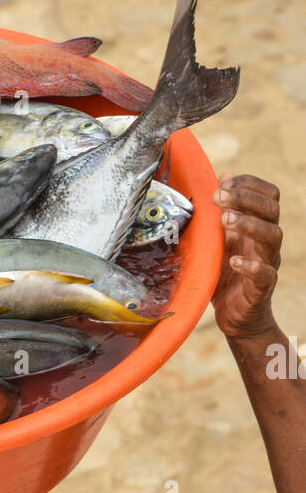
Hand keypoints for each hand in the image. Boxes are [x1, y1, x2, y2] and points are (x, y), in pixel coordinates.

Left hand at [211, 174, 280, 337]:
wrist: (236, 316)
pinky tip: (234, 261)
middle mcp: (266, 242)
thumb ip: (223, 211)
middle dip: (246, 198)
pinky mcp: (261, 289)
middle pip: (272, 209)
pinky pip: (265, 274)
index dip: (250, 184)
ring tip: (225, 220)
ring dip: (249, 224)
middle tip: (219, 197)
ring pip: (273, 236)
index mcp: (258, 226)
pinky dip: (251, 266)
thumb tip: (224, 176)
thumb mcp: (220, 238)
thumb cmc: (226, 274)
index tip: (223, 182)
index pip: (268, 194)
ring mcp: (267, 263)